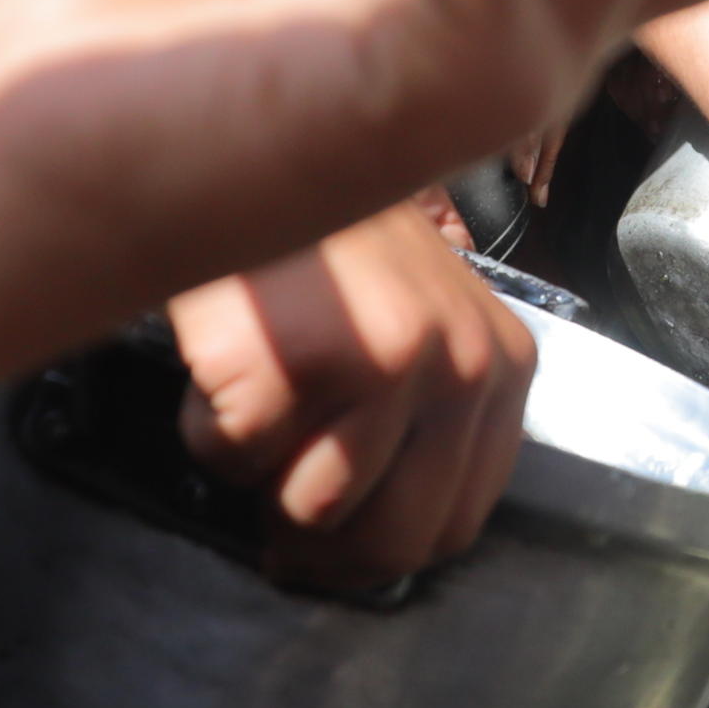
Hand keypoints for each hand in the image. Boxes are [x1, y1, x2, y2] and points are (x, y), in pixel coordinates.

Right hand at [169, 196, 534, 583]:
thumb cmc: (322, 251)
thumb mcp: (415, 325)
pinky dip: (206, 428)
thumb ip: (422, 422)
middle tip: (270, 529)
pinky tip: (220, 365)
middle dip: (321, 550)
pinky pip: (236, 458)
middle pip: (394, 540)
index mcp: (502, 367)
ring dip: (259, 478)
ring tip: (250, 407)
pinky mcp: (302, 361)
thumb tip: (375, 545)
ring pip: (312, 508)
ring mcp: (387, 364)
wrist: (255, 149)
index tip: (327, 552)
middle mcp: (461, 367)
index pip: (456, 525)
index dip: (380, 558)